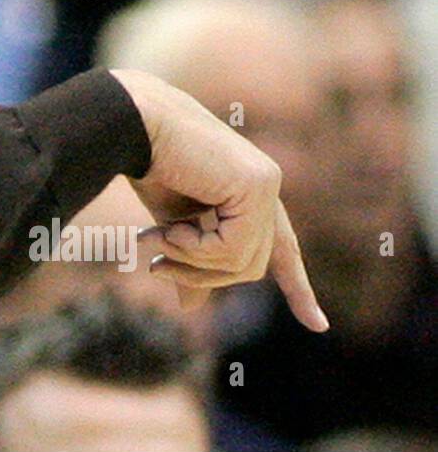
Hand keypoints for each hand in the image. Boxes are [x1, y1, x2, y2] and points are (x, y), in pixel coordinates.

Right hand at [109, 68, 328, 331]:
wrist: (132, 125)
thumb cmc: (146, 165)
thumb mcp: (170, 225)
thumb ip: (189, 259)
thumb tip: (191, 308)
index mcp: (249, 192)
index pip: (280, 248)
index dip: (297, 286)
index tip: (318, 326)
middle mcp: (265, 187)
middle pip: (251, 266)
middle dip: (200, 276)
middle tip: (155, 269)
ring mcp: (265, 185)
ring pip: (242, 264)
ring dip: (190, 262)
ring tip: (151, 243)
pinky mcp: (256, 186)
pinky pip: (233, 250)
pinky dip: (194, 250)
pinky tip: (169, 229)